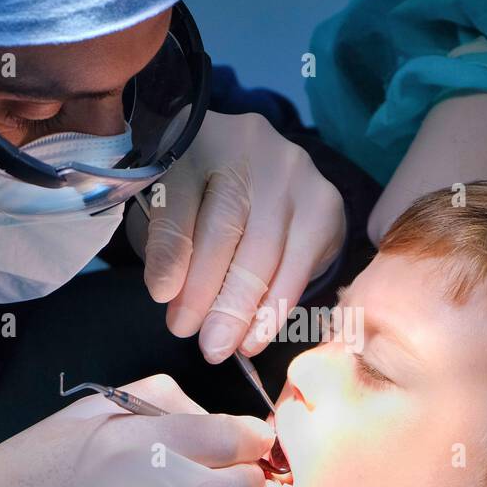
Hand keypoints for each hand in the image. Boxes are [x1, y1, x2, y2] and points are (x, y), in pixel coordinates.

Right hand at [0, 374, 287, 486]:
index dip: (254, 436)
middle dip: (258, 476)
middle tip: (248, 472)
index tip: (251, 439)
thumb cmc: (33, 467)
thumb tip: (219, 421)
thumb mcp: (92, 410)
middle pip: (249, 485)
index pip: (236, 437)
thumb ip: (162, 401)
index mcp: (142, 443)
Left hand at [134, 111, 345, 361]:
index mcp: (196, 141)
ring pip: (264, 251)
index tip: (162, 296)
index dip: (171, 251)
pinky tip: (256, 335)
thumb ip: (171, 244)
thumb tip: (173, 297)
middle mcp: (249, 145)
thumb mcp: (176, 210)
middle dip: (208, 293)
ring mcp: (293, 172)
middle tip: (196, 340)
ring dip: (241, 309)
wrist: (265, 178)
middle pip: (226, 227)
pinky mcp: (324, 201)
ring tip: (221, 346)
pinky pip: (299, 265)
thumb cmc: (206, 201)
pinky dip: (275, 308)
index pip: (180, 199)